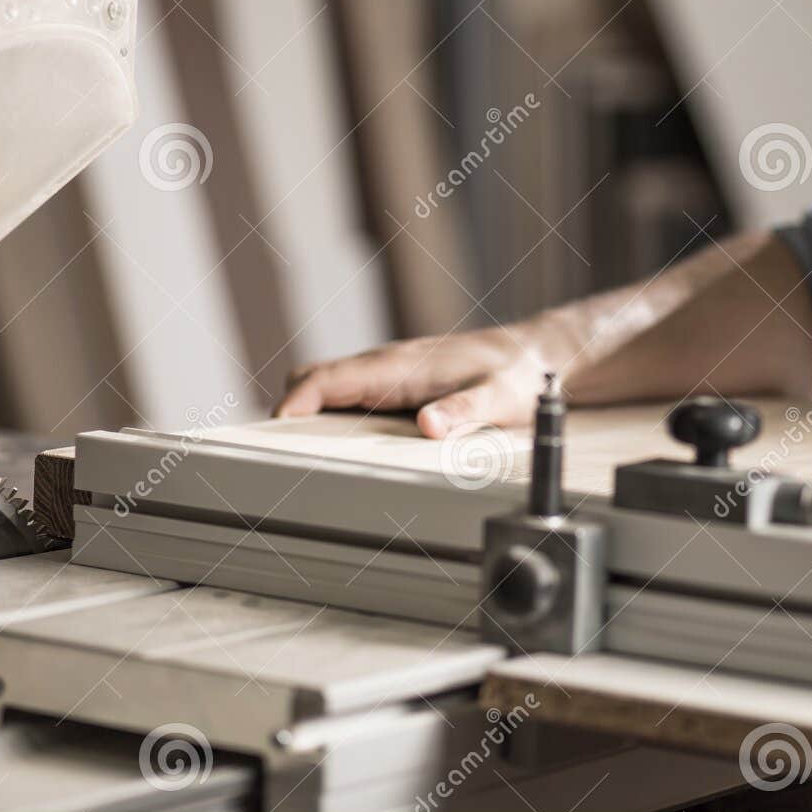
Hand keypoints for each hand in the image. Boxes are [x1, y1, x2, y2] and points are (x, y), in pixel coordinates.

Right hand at [274, 321, 568, 437]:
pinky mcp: (401, 385)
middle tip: (274, 453)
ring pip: (332, 387)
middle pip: (317, 379)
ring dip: (310, 413)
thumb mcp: (499, 398)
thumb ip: (465, 412)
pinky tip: (343, 448)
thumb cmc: (519, 375)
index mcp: (401, 366)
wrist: (538, 354)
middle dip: (290, 410)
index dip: (296, 402)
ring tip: (296, 457)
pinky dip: (333, 414)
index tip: (273, 431)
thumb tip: (428, 425)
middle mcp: (389, 364)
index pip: (328, 378)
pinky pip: (353, 396)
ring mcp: (392, 373)